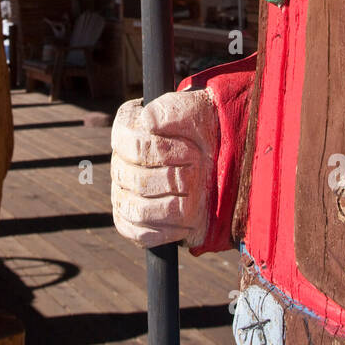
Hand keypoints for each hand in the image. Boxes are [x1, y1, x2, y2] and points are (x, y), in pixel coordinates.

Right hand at [110, 89, 218, 248]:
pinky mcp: (134, 222)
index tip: (192, 150)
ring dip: (175, 205)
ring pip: (138, 210)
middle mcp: (120, 162)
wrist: (224, 160)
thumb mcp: (194, 111)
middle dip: (177, 179)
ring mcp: (124, 193)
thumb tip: (147, 122)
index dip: (164, 151)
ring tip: (195, 194)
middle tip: (199, 171)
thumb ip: (169, 111)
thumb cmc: (205, 131)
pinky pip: (138, 233)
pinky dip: (167, 229)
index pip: (132, 145)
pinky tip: (186, 219)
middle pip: (136, 180)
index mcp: (127, 129)